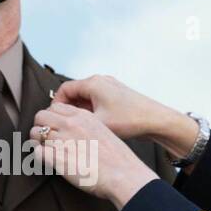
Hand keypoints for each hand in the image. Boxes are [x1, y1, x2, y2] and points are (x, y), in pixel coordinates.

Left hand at [32, 103, 157, 208]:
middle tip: (44, 139)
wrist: (123, 175)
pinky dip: (38, 158)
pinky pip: (36, 152)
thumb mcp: (104, 131)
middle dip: (39, 127)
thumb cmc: (118, 159)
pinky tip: (47, 162)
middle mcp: (71, 124)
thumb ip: (86, 127)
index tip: (53, 126)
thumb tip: (75, 133)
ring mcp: (63, 140)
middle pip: (40, 116)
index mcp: (83, 116)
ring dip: (36, 142)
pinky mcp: (57, 157)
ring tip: (44, 151)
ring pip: (34, 134)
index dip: (51, 117)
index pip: (55, 107)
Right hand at [53, 75, 196, 159]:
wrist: (156, 120)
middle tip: (63, 125)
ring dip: (79, 111)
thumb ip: (75, 124)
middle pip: (74, 92)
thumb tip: (58, 129)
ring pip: (85, 97)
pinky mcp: (117, 95)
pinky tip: (93, 125)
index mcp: (93, 83)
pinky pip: (96, 100)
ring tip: (78, 127)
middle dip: (67, 109)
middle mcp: (101, 81)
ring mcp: (110, 87)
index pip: (64, 89)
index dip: (56, 105)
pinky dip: (91, 110)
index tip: (54, 120)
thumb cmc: (130, 120)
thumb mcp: (98, 124)